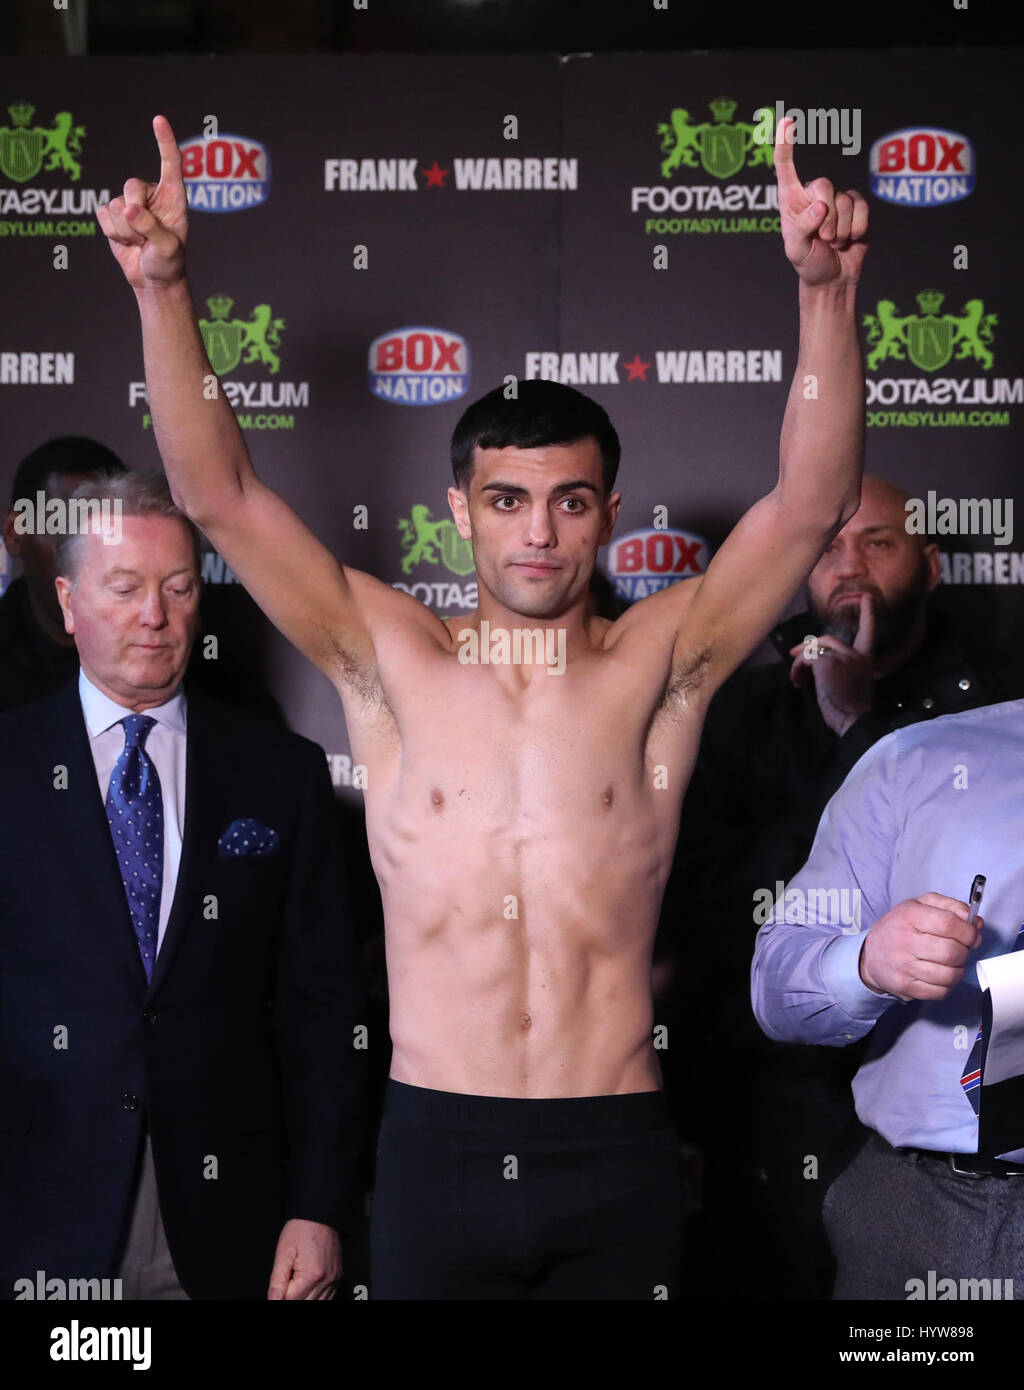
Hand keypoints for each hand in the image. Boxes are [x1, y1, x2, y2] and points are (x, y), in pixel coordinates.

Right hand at [96, 114, 187, 288]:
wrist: (153, 279)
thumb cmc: (169, 263)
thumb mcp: (168, 249)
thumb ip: (152, 228)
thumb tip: (129, 209)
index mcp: (174, 197)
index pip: (171, 163)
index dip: (165, 141)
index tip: (159, 120)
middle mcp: (151, 195)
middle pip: (131, 186)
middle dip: (135, 214)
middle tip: (146, 237)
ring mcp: (130, 203)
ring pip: (116, 206)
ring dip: (126, 231)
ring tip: (140, 243)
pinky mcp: (113, 213)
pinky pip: (103, 216)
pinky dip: (113, 233)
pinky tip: (126, 242)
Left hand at [266, 1218, 341, 1300]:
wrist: (320, 1214)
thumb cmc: (301, 1229)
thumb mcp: (283, 1253)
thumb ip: (277, 1282)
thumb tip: (272, 1301)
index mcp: (311, 1275)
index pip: (291, 1301)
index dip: (279, 1300)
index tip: (276, 1294)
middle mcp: (326, 1280)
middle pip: (305, 1304)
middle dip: (292, 1299)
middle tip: (285, 1290)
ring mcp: (334, 1279)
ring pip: (318, 1304)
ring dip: (305, 1299)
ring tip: (295, 1290)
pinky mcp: (338, 1276)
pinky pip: (328, 1297)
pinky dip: (317, 1299)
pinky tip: (308, 1293)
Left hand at [774, 116, 868, 288]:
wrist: (833, 277)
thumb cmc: (808, 263)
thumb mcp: (797, 251)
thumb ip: (803, 228)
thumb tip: (820, 208)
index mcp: (791, 200)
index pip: (786, 168)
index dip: (786, 145)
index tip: (787, 122)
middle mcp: (813, 194)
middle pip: (824, 185)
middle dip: (826, 216)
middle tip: (824, 239)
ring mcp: (836, 198)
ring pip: (844, 201)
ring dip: (841, 228)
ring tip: (834, 242)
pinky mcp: (857, 205)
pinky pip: (862, 207)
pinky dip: (857, 227)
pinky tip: (851, 238)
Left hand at [789, 593, 874, 734]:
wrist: (854, 719)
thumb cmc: (850, 709)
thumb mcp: (850, 683)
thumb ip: (841, 668)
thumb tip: (815, 664)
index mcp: (866, 660)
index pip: (869, 633)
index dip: (868, 614)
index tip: (866, 598)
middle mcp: (856, 654)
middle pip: (827, 640)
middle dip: (807, 646)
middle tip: (792, 654)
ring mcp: (842, 655)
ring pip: (813, 649)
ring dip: (800, 664)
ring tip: (797, 680)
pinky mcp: (826, 661)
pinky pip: (805, 658)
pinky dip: (797, 669)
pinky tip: (799, 683)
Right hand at [860, 893, 981, 1000]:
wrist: (871, 954)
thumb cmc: (899, 927)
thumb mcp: (920, 905)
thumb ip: (950, 906)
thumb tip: (975, 921)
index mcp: (910, 916)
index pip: (949, 923)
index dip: (968, 931)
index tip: (972, 935)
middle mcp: (905, 941)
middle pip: (952, 951)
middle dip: (965, 951)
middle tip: (961, 949)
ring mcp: (905, 966)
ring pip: (949, 975)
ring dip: (959, 970)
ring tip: (952, 963)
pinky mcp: (906, 986)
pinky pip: (940, 991)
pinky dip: (948, 985)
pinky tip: (942, 975)